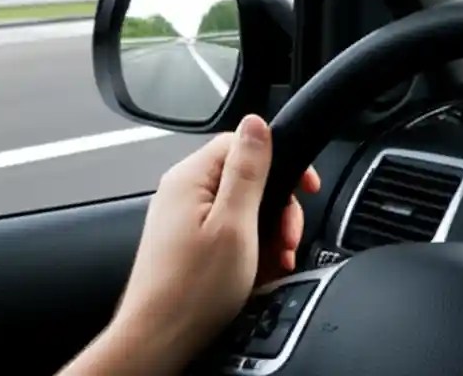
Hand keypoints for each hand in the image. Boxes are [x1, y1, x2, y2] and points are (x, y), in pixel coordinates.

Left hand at [60, 114, 320, 374]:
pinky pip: (231, 233)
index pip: (243, 143)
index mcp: (190, 178)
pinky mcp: (190, 244)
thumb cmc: (190, 291)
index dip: (281, 161)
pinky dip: (252, 250)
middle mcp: (184, 193)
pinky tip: (259, 272)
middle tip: (286, 237)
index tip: (304, 186)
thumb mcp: (234, 224)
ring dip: (268, 234)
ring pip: (244, 209)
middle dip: (277, 208)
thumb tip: (256, 123)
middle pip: (248, 178)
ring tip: (274, 261)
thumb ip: (248, 170)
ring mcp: (185, 219)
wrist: (158, 340)